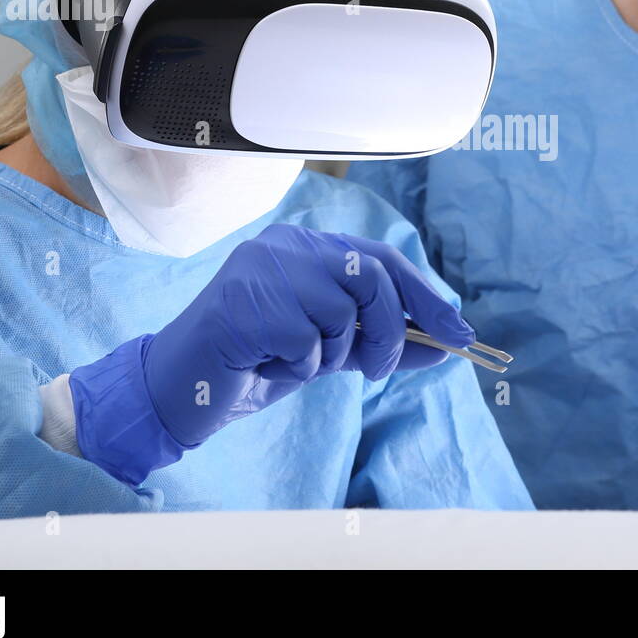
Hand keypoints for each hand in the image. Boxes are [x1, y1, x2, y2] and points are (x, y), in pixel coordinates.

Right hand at [69, 224, 474, 482]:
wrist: (178, 389)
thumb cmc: (253, 364)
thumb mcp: (328, 352)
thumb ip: (379, 342)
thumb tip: (444, 345)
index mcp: (304, 248)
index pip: (381, 258)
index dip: (425, 295)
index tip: (459, 331)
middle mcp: (285, 247)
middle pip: (372, 276)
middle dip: (390, 331)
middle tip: (378, 371)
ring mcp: (263, 270)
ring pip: (342, 312)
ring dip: (330, 355)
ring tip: (290, 362)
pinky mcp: (247, 304)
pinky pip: (308, 344)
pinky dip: (297, 368)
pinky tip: (262, 365)